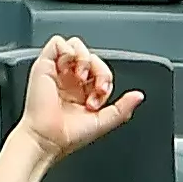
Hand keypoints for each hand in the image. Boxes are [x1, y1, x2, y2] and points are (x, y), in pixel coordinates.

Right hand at [17, 35, 140, 161]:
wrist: (48, 139)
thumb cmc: (69, 134)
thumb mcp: (104, 121)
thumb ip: (123, 108)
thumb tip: (139, 96)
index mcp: (83, 90)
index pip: (101, 70)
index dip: (105, 79)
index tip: (100, 96)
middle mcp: (70, 79)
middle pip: (92, 56)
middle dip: (99, 70)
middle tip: (94, 89)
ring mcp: (58, 71)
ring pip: (77, 46)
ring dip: (85, 59)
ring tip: (80, 77)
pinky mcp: (44, 64)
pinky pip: (57, 43)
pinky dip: (68, 51)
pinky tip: (69, 69)